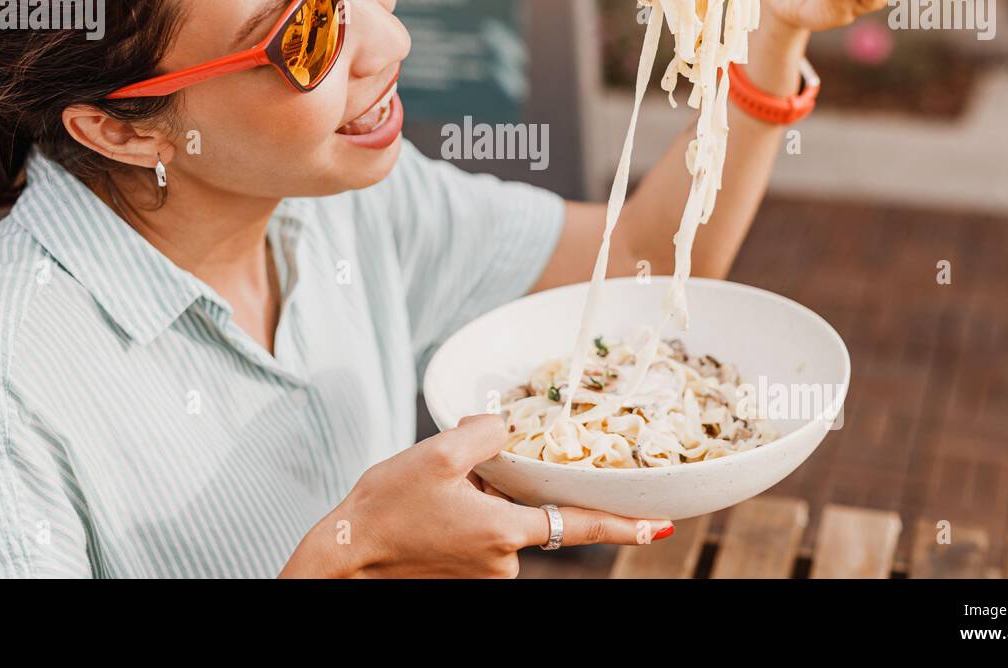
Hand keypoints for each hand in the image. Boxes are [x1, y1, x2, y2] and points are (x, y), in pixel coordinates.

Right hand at [280, 413, 673, 577]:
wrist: (343, 559)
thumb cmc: (386, 509)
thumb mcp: (436, 454)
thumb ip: (487, 433)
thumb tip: (508, 427)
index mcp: (504, 530)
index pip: (580, 525)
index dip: (625, 525)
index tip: (663, 527)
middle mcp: (504, 562)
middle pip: (525, 508)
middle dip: (501, 486)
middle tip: (450, 480)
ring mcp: (485, 576)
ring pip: (500, 522)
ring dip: (479, 501)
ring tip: (429, 496)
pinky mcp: (465, 580)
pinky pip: (481, 538)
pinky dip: (466, 518)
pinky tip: (429, 511)